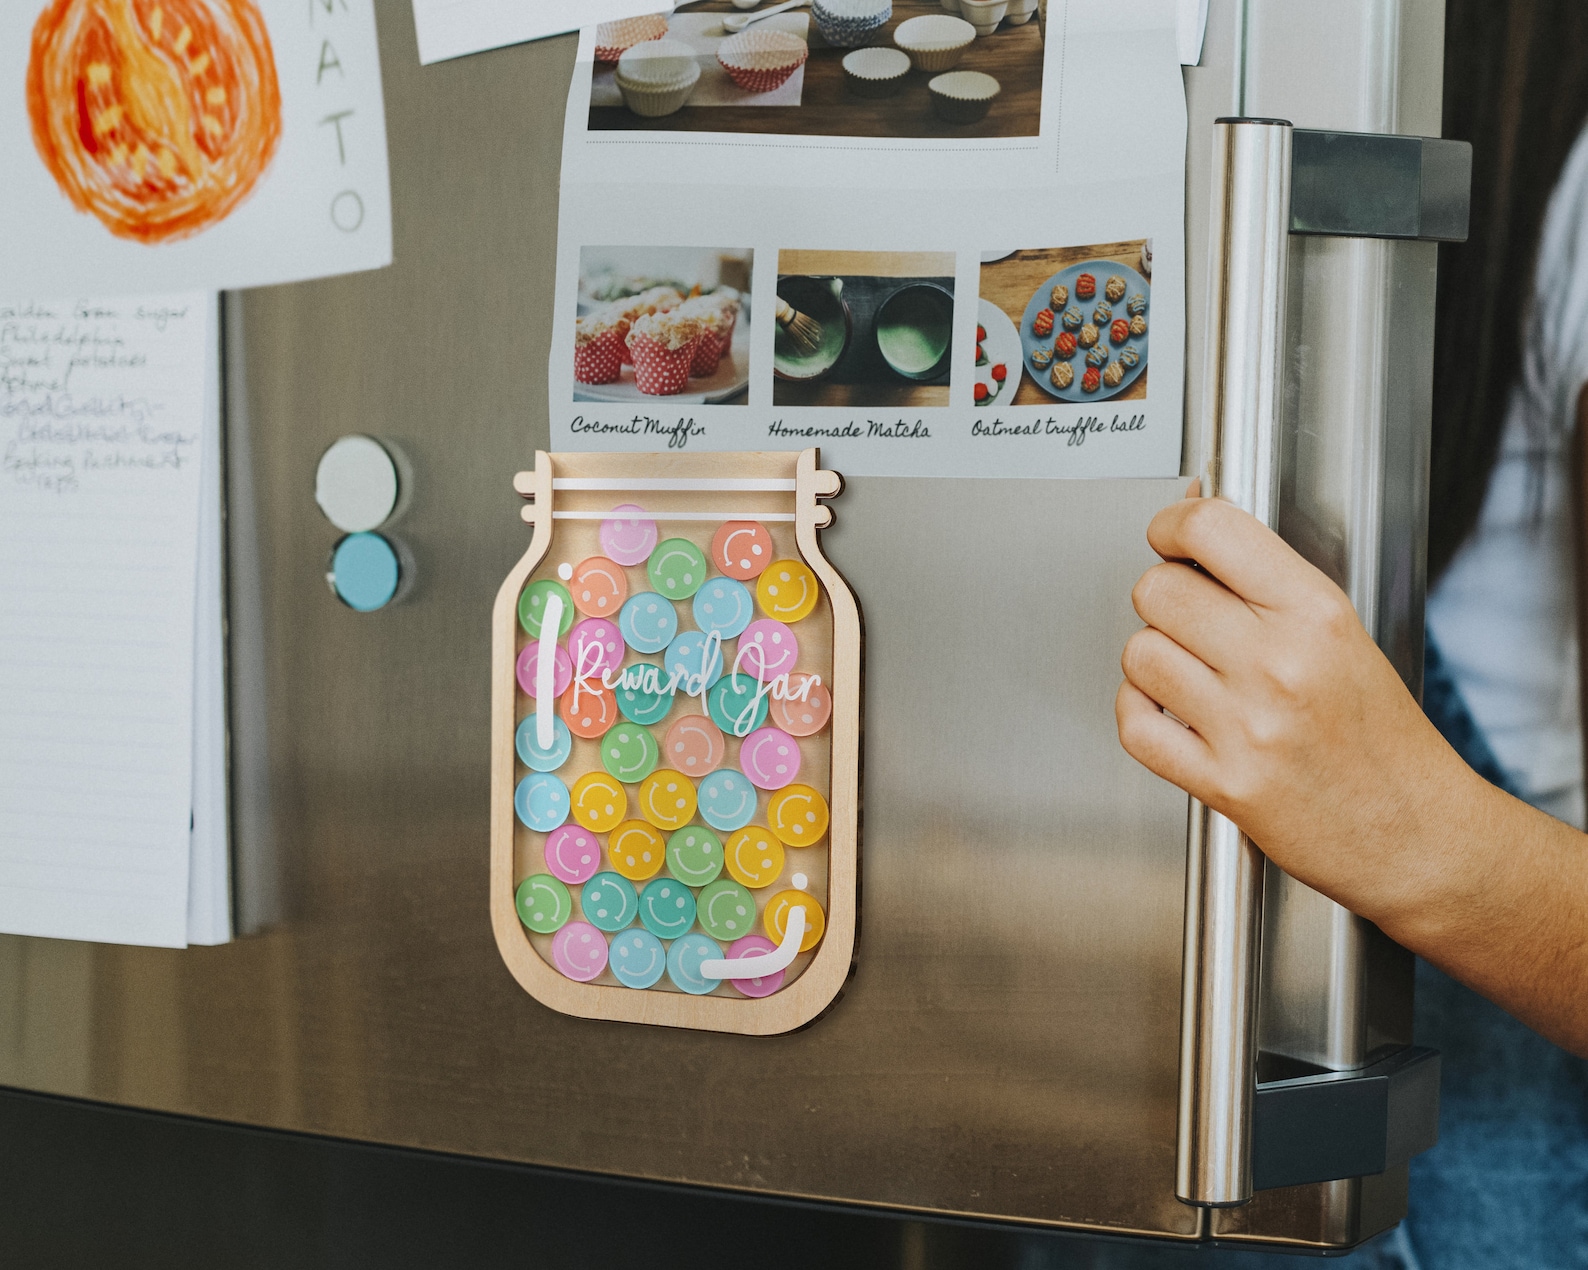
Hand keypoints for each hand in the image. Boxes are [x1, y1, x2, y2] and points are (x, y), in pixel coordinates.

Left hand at [1115, 492, 1587, 1057]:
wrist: (1419, 836)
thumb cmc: (1384, 741)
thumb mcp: (1345, 637)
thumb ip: (1269, 587)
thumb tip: (1194, 531)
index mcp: (1317, 615)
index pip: (1212, 530)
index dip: (1172, 525)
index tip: (1170, 535)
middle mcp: (1280, 663)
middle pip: (1158, 590)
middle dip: (1163, 599)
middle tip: (1186, 618)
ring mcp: (1249, 725)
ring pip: (1140, 653)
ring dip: (1151, 660)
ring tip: (1187, 674)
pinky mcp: (1225, 784)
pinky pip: (1136, 726)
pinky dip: (1138, 714)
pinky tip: (1168, 713)